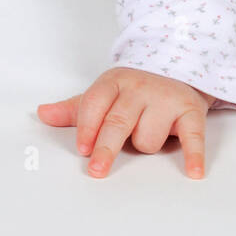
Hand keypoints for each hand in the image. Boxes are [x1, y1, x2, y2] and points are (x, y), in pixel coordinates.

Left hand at [37, 66, 216, 178]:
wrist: (178, 65)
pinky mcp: (190, 111)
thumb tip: (42, 114)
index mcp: (114, 82)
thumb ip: (76, 109)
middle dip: (106, 146)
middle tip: (96, 169)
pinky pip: (192, 135)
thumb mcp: (105, 92)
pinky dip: (193, 154)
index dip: (87, 127)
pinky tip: (192, 171)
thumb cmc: (135, 88)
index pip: (95, 103)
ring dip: (145, 145)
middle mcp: (139, 88)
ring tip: (148, 134)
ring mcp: (165, 99)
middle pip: (118, 121)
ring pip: (147, 137)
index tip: (82, 149)